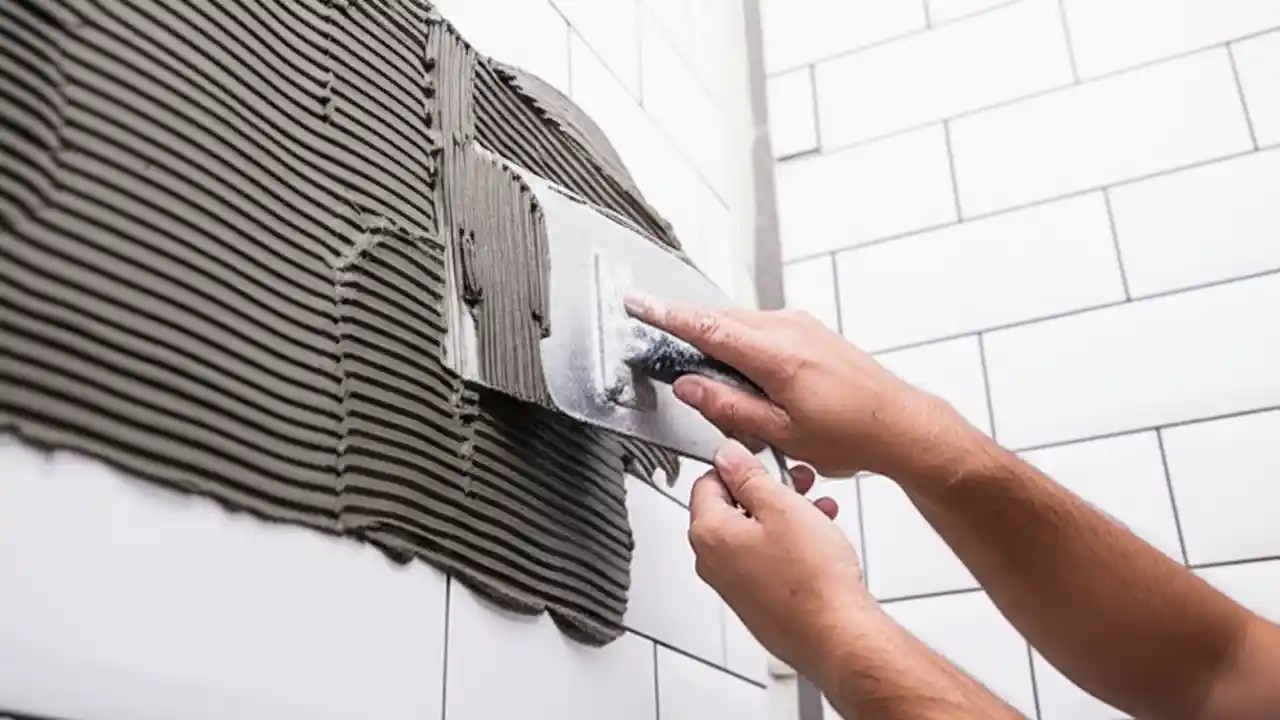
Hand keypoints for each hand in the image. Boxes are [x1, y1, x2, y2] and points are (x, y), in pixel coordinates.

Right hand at [625, 297, 982, 480]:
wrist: (901, 425)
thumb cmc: (851, 435)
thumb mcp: (780, 433)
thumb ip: (728, 406)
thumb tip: (688, 385)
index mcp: (776, 355)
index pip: (707, 327)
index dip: (668, 315)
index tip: (638, 303)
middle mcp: (788, 329)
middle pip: (721, 322)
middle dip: (690, 335)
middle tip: (667, 359)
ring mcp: (801, 326)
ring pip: (741, 326)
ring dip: (720, 347)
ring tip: (719, 387)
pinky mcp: (810, 331)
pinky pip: (762, 330)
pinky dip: (743, 347)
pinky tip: (748, 379)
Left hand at [690, 440, 875, 677]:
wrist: (837, 636)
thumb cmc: (811, 581)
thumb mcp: (782, 507)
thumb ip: (749, 476)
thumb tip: (728, 456)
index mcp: (710, 534)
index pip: (706, 482)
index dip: (739, 466)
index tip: (765, 463)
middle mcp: (713, 563)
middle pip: (730, 509)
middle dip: (766, 492)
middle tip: (797, 484)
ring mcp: (734, 586)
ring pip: (752, 535)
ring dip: (783, 516)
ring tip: (817, 510)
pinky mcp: (756, 603)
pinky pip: (765, 561)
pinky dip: (787, 544)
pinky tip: (818, 540)